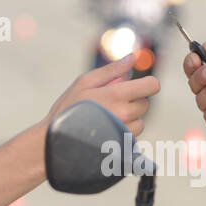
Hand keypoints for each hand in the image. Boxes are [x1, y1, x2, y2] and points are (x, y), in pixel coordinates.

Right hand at [42, 54, 160, 136]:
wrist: (54, 140)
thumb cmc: (67, 108)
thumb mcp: (84, 83)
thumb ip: (111, 70)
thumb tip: (132, 57)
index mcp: (116, 94)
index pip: (151, 86)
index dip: (147, 84)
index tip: (139, 86)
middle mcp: (124, 114)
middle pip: (145, 104)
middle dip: (133, 101)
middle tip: (111, 103)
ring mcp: (123, 132)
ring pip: (140, 121)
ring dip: (130, 119)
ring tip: (107, 119)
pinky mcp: (122, 148)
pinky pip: (133, 137)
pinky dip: (124, 133)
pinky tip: (106, 132)